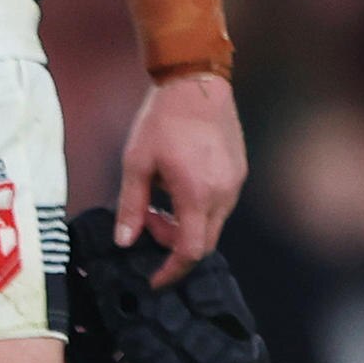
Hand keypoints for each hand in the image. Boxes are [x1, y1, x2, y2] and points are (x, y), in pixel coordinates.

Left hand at [106, 71, 246, 282]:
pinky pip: (220, 205)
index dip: (172, 271)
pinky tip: (178, 186)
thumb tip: (124, 241)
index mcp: (196, 195)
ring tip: (159, 200)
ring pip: (212, 224)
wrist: (196, 83)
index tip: (155, 278)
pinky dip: (198, 209)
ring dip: (185, 225)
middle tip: (148, 223)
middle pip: (203, 243)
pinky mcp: (239, 172)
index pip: (189, 251)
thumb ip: (131, 205)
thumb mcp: (136, 163)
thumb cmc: (163, 120)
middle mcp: (223, 195)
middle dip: (174, 245)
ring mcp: (235, 184)